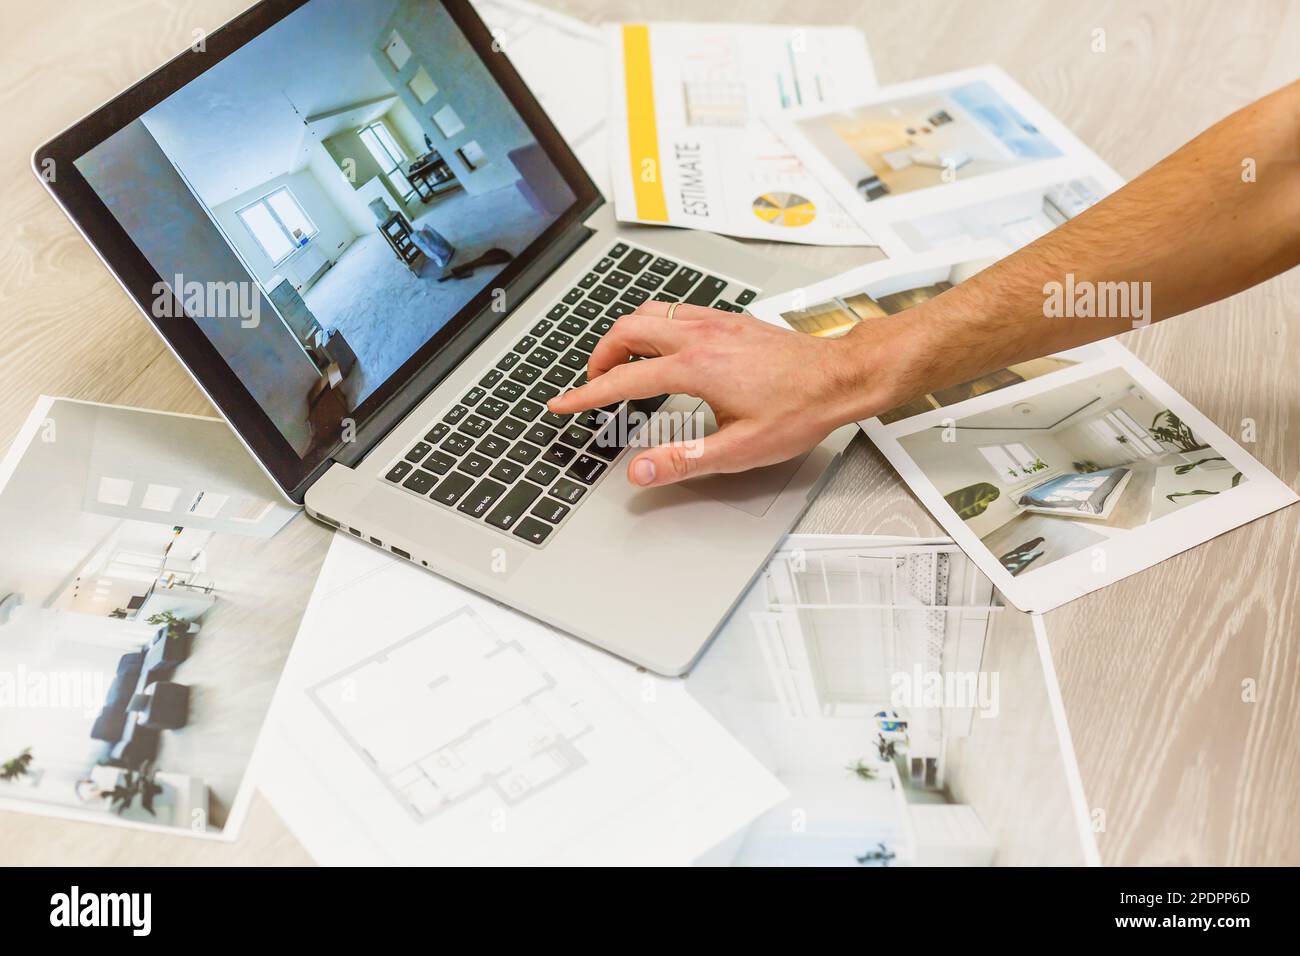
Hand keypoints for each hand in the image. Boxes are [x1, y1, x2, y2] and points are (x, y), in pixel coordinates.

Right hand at [546, 301, 916, 487]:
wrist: (841, 376)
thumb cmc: (801, 408)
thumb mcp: (741, 449)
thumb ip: (683, 461)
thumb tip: (640, 471)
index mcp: (696, 368)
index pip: (623, 380)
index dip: (586, 396)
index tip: (563, 404)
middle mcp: (700, 336)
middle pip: (627, 331)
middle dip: (599, 357)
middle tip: (592, 386)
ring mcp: (714, 322)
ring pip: (648, 313)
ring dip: (624, 337)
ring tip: (619, 366)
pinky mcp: (728, 319)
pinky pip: (674, 310)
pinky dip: (652, 326)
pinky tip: (661, 348)